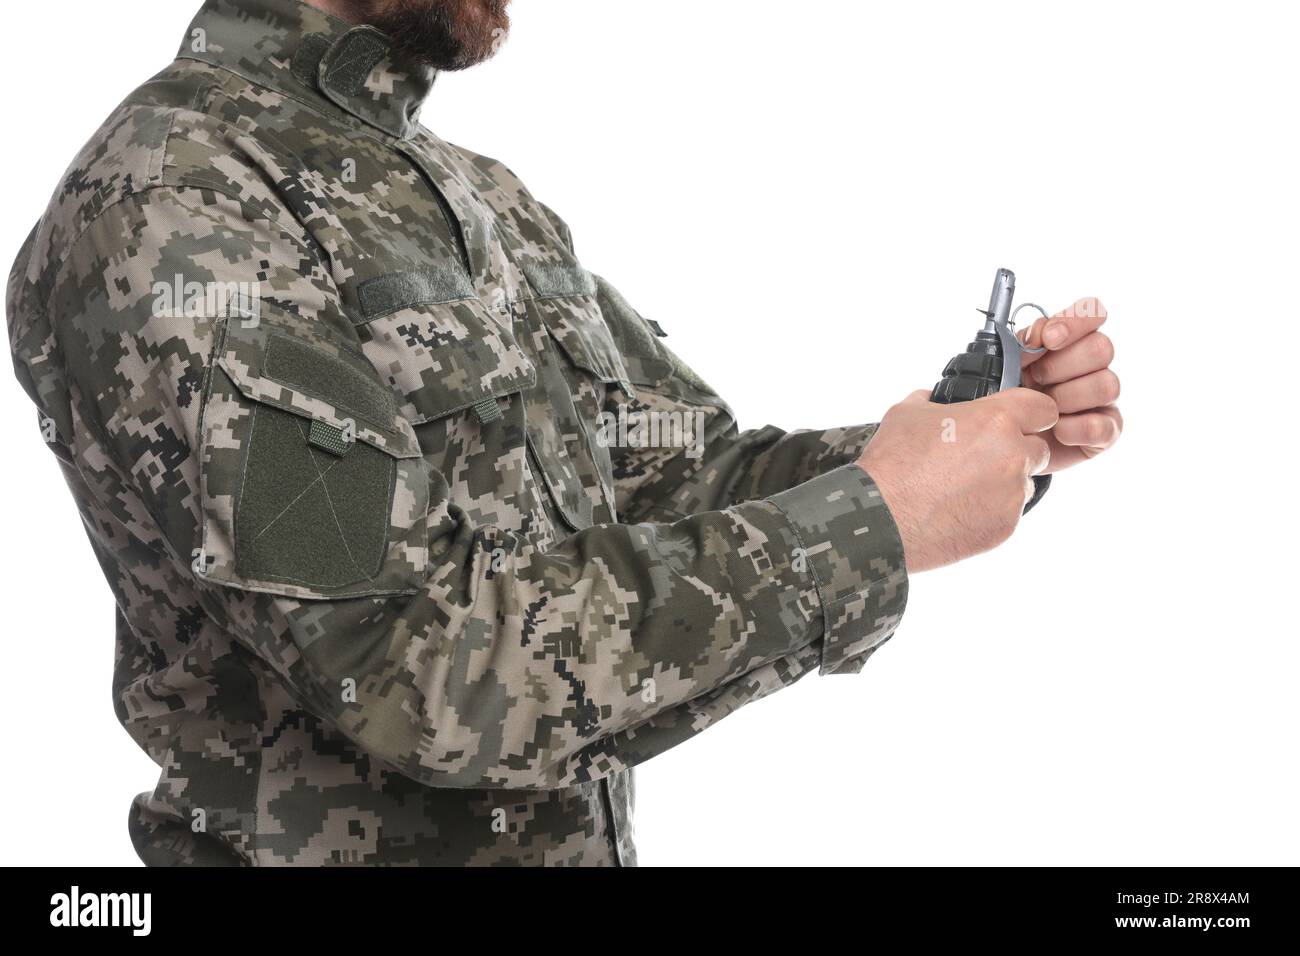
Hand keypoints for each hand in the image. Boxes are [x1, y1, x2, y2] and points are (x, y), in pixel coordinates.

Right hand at [858, 388, 1057, 571]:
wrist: (882, 517)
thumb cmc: (893, 463)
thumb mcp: (907, 412)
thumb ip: (933, 401)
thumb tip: (934, 399)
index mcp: (996, 420)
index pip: (1044, 409)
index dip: (1031, 414)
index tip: (1020, 421)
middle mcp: (1013, 456)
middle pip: (1039, 449)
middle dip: (1017, 451)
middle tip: (981, 458)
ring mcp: (1012, 495)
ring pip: (1024, 483)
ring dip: (1005, 483)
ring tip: (964, 488)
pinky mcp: (1006, 527)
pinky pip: (1008, 513)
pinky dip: (989, 510)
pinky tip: (958, 508)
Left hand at [1018, 298, 1122, 472]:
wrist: (1006, 440)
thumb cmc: (1010, 396)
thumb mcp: (1007, 365)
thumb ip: (1023, 343)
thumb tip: (1038, 336)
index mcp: (1071, 341)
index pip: (1092, 313)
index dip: (1076, 322)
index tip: (1048, 339)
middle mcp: (1093, 365)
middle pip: (1102, 348)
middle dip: (1062, 365)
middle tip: (1036, 379)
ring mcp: (1103, 398)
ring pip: (1107, 385)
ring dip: (1067, 398)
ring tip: (1043, 409)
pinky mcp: (1106, 430)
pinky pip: (1103, 425)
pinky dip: (1074, 428)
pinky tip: (1055, 430)